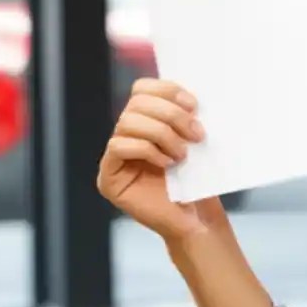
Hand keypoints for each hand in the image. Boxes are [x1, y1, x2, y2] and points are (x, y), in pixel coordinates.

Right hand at [97, 78, 224, 241]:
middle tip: (196, 134)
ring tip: (182, 154)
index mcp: (145, 120)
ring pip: (127, 122)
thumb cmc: (198, 180)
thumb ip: (186, 116)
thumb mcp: (195, 141)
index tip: (194, 105)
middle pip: (136, 103)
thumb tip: (191, 95)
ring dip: (162, 134)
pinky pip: (118, 147)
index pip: (142, 89)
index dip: (166, 90)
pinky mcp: (108, 177)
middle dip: (170, 115)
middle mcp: (125, 135)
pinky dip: (146, 150)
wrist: (196, 217)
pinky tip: (167, 164)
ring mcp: (114, 157)